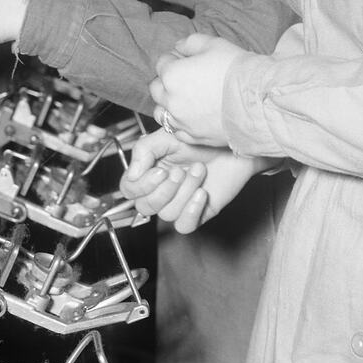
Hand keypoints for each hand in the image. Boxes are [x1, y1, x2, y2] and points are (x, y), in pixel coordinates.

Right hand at [119, 129, 260, 232]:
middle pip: (145, 207)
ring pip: (167, 214)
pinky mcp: (198, 212)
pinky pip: (184, 226)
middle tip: (180, 171)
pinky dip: (192, 211)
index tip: (160, 171)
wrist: (233, 144)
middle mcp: (162, 190)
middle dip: (164, 190)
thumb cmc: (201, 138)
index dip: (142, 185)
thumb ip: (144, 150)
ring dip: (185, 191)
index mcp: (150, 172)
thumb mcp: (167, 136)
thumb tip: (133, 173)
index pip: (129, 190)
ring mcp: (179, 203)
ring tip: (200, 171)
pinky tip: (202, 193)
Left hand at [151, 33, 249, 146]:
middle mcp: (171, 100)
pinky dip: (179, 123)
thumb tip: (179, 47)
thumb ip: (190, 43)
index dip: (174, 59)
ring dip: (167, 104)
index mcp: (172, 74)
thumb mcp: (213, 44)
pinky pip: (176, 130)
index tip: (186, 59)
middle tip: (184, 78)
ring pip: (161, 113)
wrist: (257, 101)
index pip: (162, 63)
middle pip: (156, 88)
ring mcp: (181, 121)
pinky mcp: (193, 137)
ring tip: (183, 100)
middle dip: (166, 81)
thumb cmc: (237, 70)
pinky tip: (191, 116)